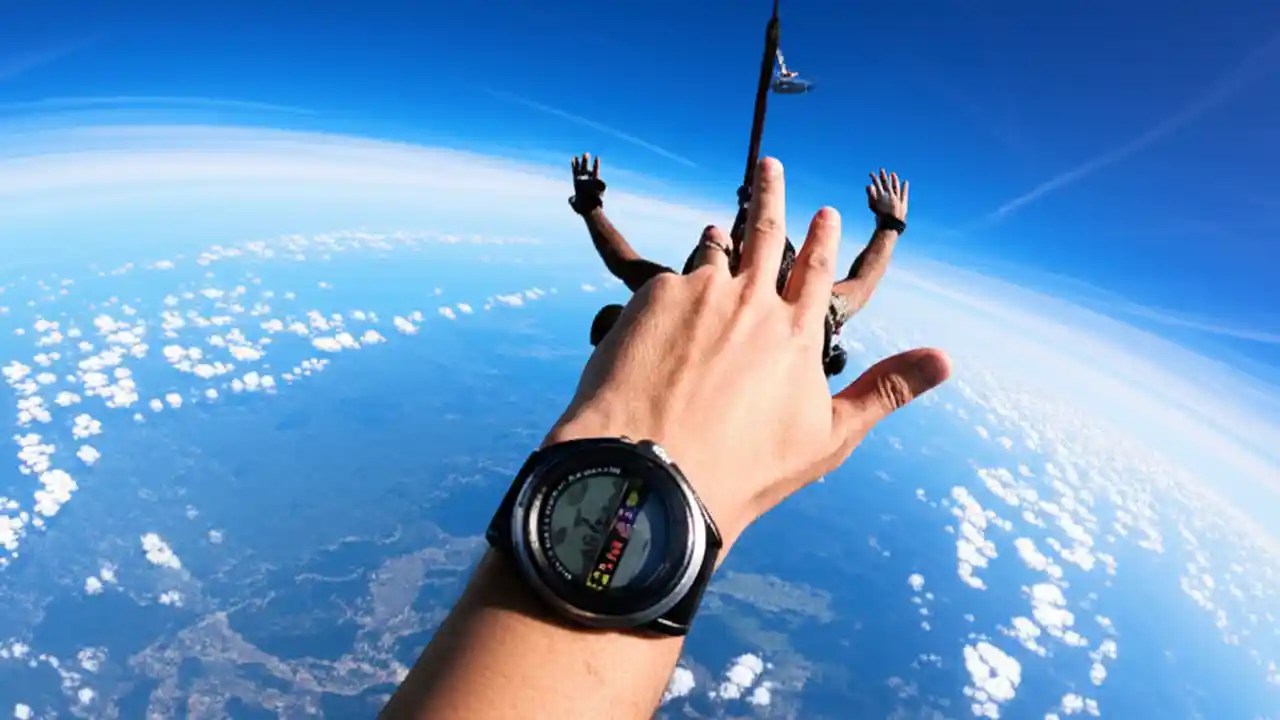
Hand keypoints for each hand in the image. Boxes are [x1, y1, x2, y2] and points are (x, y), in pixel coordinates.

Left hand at [548, 158, 950, 544]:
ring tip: (716, 230)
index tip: (824, 210)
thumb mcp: (829, 437)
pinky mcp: (654, 298)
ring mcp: (701, 293)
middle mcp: (753, 300)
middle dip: (772, 194)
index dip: (820, 237)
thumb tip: (947, 359)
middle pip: (765, 231)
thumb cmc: (746, 467)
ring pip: (712, 251)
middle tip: (769, 164)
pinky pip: (666, 282)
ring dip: (717, 239)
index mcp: (798, 331)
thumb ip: (885, 390)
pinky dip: (671, 288)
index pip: (814, 268)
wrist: (656, 472)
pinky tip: (662, 304)